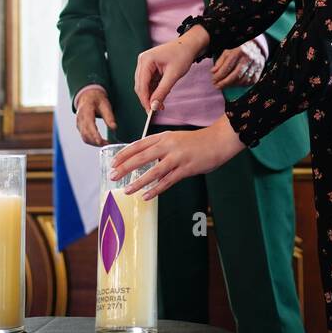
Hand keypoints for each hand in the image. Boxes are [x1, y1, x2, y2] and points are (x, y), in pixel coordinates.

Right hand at [75, 87, 116, 145]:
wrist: (88, 96)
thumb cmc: (96, 100)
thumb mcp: (105, 104)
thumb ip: (109, 116)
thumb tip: (114, 128)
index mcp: (86, 110)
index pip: (89, 125)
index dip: (94, 134)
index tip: (100, 142)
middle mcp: (80, 118)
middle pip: (86, 133)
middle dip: (96, 141)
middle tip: (107, 144)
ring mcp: (79, 124)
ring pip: (84, 137)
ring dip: (94, 143)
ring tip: (105, 144)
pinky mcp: (80, 128)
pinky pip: (84, 137)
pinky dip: (92, 142)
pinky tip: (100, 142)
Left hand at [106, 117, 243, 199]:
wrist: (219, 140)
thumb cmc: (197, 142)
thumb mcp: (175, 139)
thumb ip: (161, 149)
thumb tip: (146, 162)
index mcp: (164, 136)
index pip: (138, 144)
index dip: (124, 154)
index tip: (113, 162)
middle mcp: (168, 145)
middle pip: (141, 157)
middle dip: (125, 167)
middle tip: (112, 176)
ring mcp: (177, 157)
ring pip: (153, 171)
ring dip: (138, 182)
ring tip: (127, 190)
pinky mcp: (186, 169)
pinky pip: (168, 181)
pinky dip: (156, 189)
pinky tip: (147, 196)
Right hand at [133, 25, 209, 113]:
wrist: (189, 45)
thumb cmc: (182, 56)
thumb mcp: (173, 75)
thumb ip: (162, 91)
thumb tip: (154, 106)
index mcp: (146, 60)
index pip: (141, 84)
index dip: (144, 99)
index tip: (149, 112)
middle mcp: (142, 61)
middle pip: (140, 86)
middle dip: (147, 99)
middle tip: (154, 111)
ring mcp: (145, 64)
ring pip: (144, 86)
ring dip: (151, 96)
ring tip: (161, 106)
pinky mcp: (150, 68)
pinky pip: (149, 83)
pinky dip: (155, 91)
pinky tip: (162, 98)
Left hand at [211, 41, 263, 88]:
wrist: (256, 46)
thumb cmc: (239, 49)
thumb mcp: (228, 51)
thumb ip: (220, 61)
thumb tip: (213, 72)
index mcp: (239, 51)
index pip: (227, 66)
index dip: (219, 75)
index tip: (214, 80)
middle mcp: (248, 58)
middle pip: (235, 75)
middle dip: (225, 83)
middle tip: (217, 86)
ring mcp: (255, 65)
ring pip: (242, 80)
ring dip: (232, 85)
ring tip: (224, 85)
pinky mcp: (259, 71)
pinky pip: (249, 82)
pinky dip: (241, 85)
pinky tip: (235, 84)